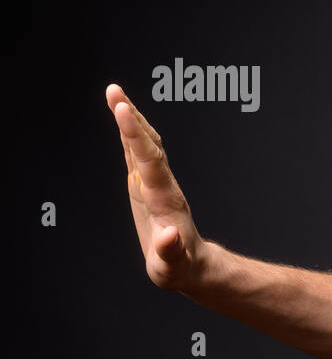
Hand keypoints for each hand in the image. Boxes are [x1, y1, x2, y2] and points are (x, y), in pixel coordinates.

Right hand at [106, 83, 209, 292]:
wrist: (191, 265)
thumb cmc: (180, 267)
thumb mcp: (173, 265)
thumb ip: (171, 251)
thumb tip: (168, 236)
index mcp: (165, 199)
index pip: (149, 160)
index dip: (135, 135)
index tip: (123, 110)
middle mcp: (161, 185)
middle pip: (147, 145)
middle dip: (131, 118)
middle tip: (114, 91)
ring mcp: (154, 184)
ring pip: (144, 145)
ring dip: (131, 120)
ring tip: (115, 94)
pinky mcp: (146, 187)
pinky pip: (137, 155)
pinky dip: (129, 135)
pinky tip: (122, 118)